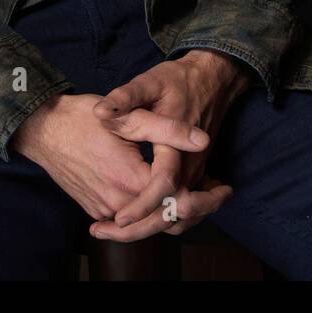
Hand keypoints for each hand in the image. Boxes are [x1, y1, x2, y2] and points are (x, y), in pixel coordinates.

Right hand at [8, 91, 211, 223]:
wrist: (43, 130)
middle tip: (220, 194)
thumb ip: (167, 129)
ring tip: (202, 192)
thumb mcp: (128, 115)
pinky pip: (132, 219)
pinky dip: (154, 210)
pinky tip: (169, 192)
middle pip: (167, 221)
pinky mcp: (97, 209)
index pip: (177, 202)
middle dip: (198, 211)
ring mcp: (105, 210)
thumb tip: (202, 140)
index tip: (225, 188)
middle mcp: (117, 203)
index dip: (206, 198)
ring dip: (177, 211)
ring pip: (150, 224)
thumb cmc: (83, 118)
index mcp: (130, 180)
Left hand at [86, 49, 251, 241]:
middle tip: (102, 231)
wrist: (211, 80)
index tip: (117, 218)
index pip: (163, 185)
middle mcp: (190, 166)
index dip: (142, 205)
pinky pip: (185, 211)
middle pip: (173, 215)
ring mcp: (196, 173)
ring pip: (181, 218)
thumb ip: (126, 96)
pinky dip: (165, 221)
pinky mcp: (196, 176)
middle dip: (139, 230)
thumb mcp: (150, 82)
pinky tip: (138, 220)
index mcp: (176, 145)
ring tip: (113, 231)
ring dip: (151, 230)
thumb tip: (100, 112)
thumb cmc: (178, 81)